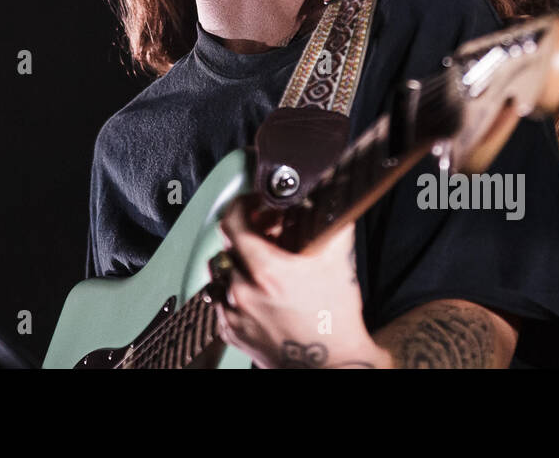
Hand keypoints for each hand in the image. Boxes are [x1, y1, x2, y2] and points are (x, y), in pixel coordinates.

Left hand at [212, 197, 391, 367]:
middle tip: (268, 231)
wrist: (333, 364)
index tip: (254, 204)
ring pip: (223, 272)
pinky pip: (221, 299)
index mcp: (266, 271)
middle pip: (229, 245)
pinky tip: (257, 289)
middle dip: (248, 233)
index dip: (242, 206)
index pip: (233, 223)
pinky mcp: (231, 332)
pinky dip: (235, 288)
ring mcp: (233, 314)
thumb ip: (330, 221)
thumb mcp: (338, 261)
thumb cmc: (336, 318)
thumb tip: (326, 195)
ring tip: (263, 263)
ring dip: (240, 262)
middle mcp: (243, 292)